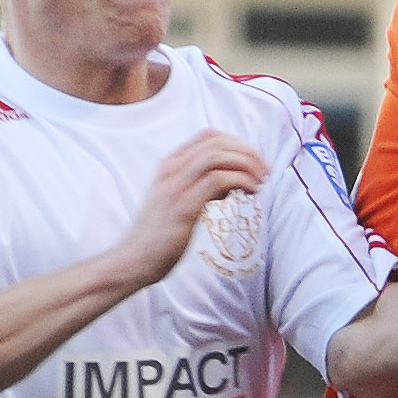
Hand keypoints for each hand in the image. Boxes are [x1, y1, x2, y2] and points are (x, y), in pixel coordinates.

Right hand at [114, 134, 269, 290]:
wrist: (133, 260)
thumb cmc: (158, 236)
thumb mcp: (180, 203)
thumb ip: (202, 188)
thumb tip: (232, 183)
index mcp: (170, 166)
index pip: (207, 137)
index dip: (237, 144)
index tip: (254, 161)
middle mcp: (171, 170)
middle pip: (216, 143)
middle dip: (247, 152)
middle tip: (264, 171)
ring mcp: (176, 186)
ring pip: (217, 156)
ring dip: (246, 164)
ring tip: (261, 182)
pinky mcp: (183, 206)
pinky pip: (218, 180)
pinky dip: (241, 181)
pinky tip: (250, 193)